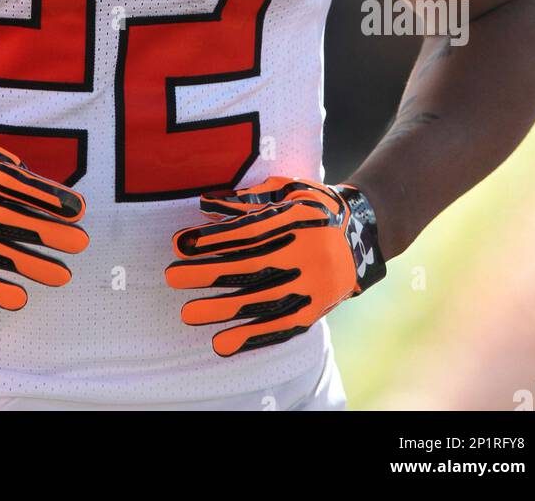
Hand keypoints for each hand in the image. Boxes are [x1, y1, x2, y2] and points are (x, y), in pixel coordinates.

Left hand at [165, 175, 384, 355]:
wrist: (362, 234)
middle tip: (172, 277)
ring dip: (222, 309)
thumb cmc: (313, 207)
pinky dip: (251, 336)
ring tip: (188, 313)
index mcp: (297, 219)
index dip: (211, 239)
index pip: (247, 232)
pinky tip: (222, 343)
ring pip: (262, 301)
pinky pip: (281, 326)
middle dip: (208, 273)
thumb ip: (246, 200)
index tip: (180, 243)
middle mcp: (306, 252)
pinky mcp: (316, 309)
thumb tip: (204, 205)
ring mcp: (313, 284)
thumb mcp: (286, 191)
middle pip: (249, 266)